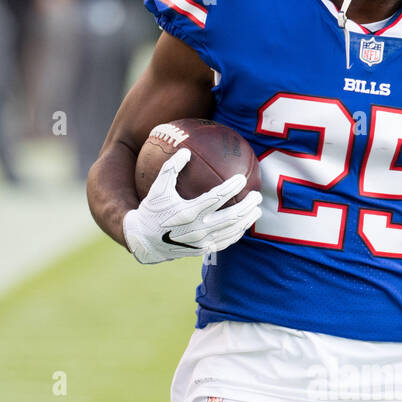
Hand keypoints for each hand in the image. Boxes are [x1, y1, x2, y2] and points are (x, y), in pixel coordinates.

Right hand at [122, 149, 261, 264]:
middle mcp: (197, 228)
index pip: (216, 198)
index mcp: (188, 212)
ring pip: (232, 231)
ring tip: (257, 210)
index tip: (241, 179)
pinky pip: (225, 242)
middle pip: (231, 217)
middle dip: (247, 206)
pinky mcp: (202, 251)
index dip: (231, 188)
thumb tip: (186, 151)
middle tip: (257, 196)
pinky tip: (243, 225)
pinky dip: (237, 233)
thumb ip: (171, 168)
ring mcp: (202, 242)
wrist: (144, 242)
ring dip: (247, 221)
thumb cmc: (152, 211)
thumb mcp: (158, 188)